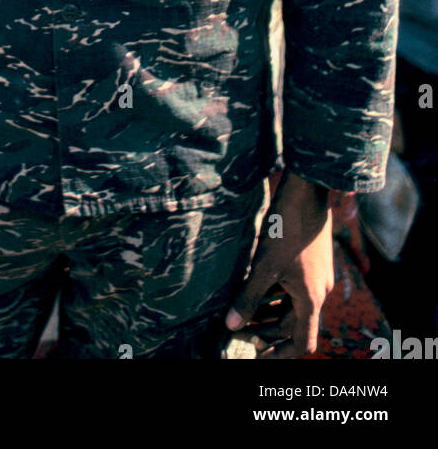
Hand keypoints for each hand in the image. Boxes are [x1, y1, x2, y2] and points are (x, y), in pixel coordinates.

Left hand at [225, 171, 333, 357]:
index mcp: (311, 299)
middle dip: (266, 331)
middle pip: (293, 324)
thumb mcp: (264, 266)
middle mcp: (318, 291)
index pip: (302, 342)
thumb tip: (231, 326)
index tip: (258, 356)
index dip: (281, 354)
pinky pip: (291, 287)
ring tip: (241, 312)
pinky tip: (251, 285)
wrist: (305, 193)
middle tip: (239, 331)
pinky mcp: (309, 261)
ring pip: (290, 304)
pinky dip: (273, 292)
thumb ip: (248, 297)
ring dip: (268, 311)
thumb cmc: (287, 229)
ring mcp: (315, 276)